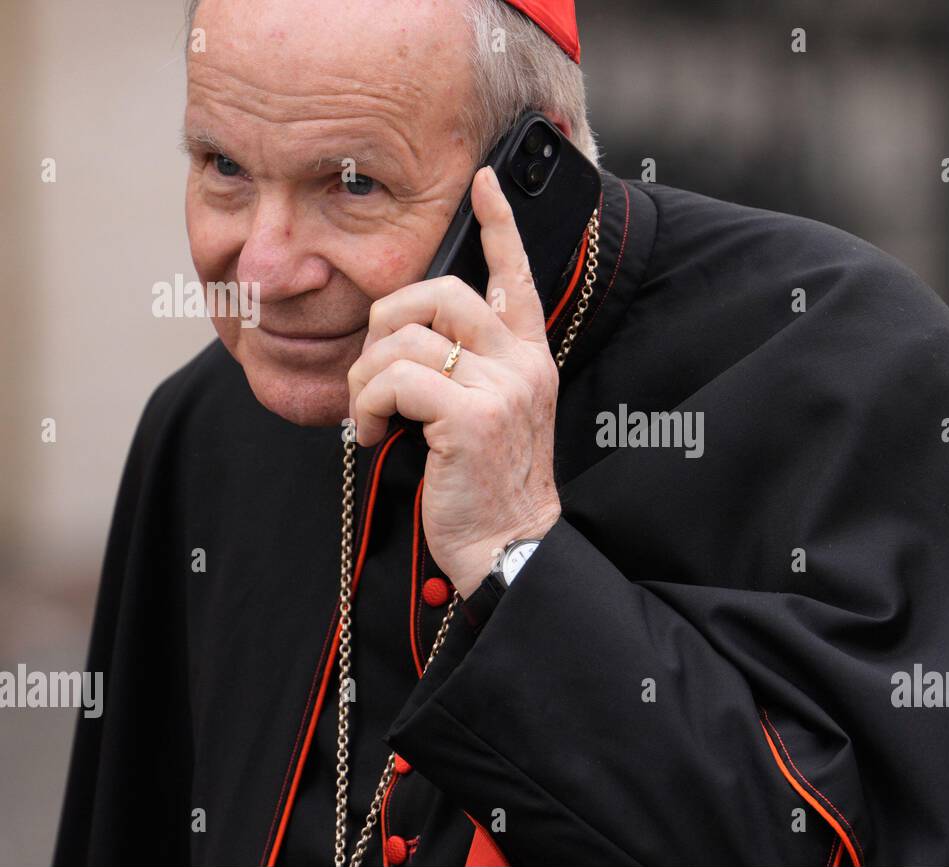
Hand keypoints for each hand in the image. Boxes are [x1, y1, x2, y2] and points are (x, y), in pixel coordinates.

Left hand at [347, 165, 561, 595]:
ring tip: (369, 415)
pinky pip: (394, 379)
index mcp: (529, 359)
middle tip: (373, 370)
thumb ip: (468, 372)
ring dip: (367, 376)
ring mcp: (502, 387)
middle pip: (441, 292)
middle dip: (387, 320)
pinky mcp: (472, 417)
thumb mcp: (489, 418)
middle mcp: (522, 364)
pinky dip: (365, 405)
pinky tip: (369, 435)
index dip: (500, 226)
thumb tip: (406, 343)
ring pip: (407, 337)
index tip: (485, 182)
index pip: (518, 278)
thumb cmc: (487, 488)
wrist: (509, 549)